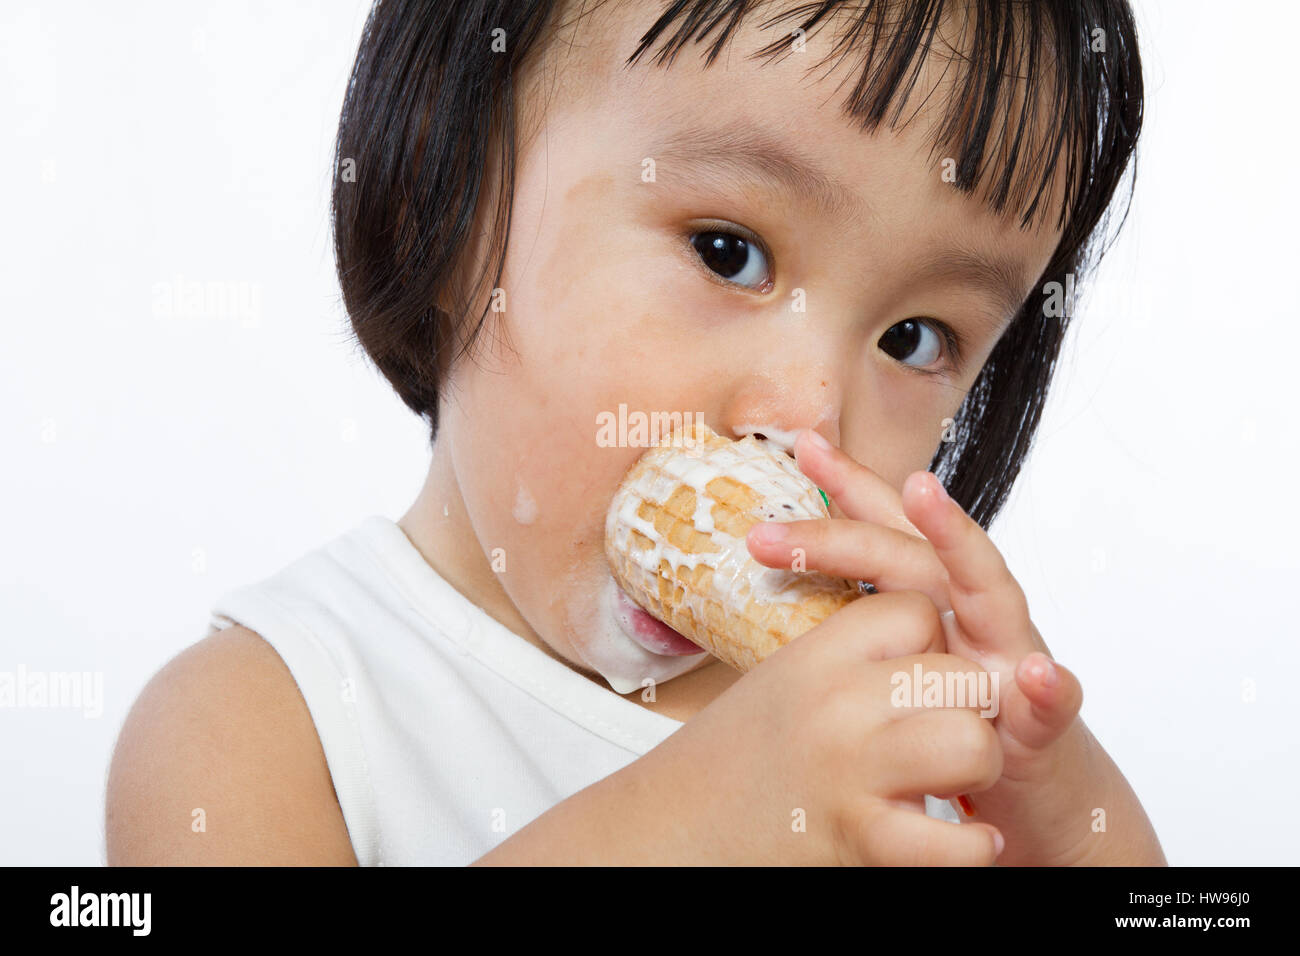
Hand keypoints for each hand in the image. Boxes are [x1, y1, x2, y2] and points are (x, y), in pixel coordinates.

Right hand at [643, 589, 1007, 864]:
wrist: (672, 825)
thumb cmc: (733, 754)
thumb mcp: (785, 676)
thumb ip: (851, 652)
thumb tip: (923, 621)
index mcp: (817, 656)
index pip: (919, 611)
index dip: (929, 641)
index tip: (908, 673)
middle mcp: (837, 705)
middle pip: (962, 674)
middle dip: (968, 706)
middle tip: (939, 730)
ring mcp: (850, 771)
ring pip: (974, 744)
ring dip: (977, 767)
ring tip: (952, 781)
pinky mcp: (861, 839)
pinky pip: (955, 843)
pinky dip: (972, 849)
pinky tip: (967, 840)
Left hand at [745, 429, 1120, 863]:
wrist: (1036, 796)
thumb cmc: (959, 723)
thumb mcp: (903, 664)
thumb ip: (863, 625)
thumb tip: (787, 592)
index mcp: (934, 604)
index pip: (888, 535)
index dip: (849, 488)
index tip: (804, 444)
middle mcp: (974, 616)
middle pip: (916, 552)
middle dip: (859, 510)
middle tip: (810, 468)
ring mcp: (1013, 661)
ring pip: (992, 591)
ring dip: (959, 543)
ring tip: (924, 495)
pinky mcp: (1047, 724)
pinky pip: (1053, 703)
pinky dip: (1049, 688)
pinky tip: (1035, 675)